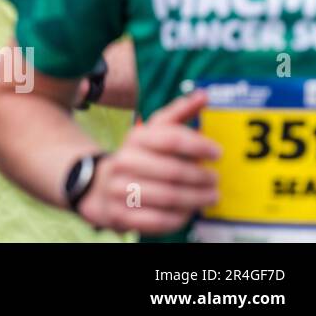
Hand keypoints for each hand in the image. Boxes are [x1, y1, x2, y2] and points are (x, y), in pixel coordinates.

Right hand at [76, 90, 219, 235]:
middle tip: (216, 179)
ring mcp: (120, 189)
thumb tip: (204, 95)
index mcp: (135, 139)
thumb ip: (179, 114)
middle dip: (201, 177)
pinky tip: (190, 211)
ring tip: (211, 196)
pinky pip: (159, 220)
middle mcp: (124, 162)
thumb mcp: (152, 132)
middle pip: (173, 171)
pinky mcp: (121, 215)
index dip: (199, 145)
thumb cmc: (138, 157)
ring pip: (169, 197)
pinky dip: (181, 217)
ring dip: (197, 199)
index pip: (171, 138)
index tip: (217, 152)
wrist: (98, 186)